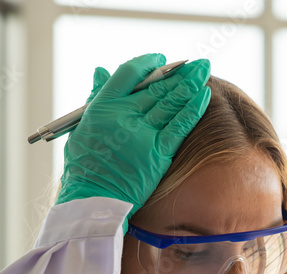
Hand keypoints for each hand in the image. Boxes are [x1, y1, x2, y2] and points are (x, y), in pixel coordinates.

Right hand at [55, 53, 211, 231]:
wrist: (93, 199)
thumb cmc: (86, 164)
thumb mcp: (82, 126)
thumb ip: (95, 98)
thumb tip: (100, 70)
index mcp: (102, 107)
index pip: (128, 74)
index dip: (147, 63)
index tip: (162, 60)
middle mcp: (123, 116)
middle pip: (155, 86)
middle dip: (179, 73)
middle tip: (198, 64)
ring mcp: (142, 134)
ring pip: (170, 102)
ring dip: (190, 84)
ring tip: (204, 70)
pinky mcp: (157, 153)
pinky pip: (179, 127)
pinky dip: (192, 110)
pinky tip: (204, 96)